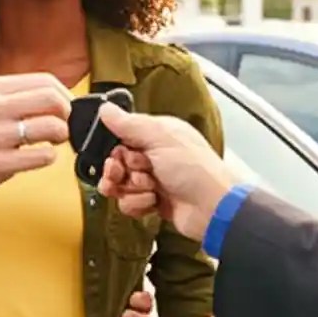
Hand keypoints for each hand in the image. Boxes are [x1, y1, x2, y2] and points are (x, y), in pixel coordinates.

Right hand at [0, 73, 70, 206]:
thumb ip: (11, 97)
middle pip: (51, 99)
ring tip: (53, 142)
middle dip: (67, 113)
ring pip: (51, 127)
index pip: (43, 80)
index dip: (64, 94)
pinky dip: (48, 157)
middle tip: (64, 125)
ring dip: (61, 136)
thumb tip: (53, 97)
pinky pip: (41, 156)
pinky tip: (39, 158)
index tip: (66, 107)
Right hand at [95, 105, 232, 241]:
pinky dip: (138, 204)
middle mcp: (154, 156)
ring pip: (120, 185)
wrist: (212, 208)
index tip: (119, 156)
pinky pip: (129, 203)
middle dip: (119, 172)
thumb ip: (129, 124)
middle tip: (132, 173)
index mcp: (158, 135)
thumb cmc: (194, 168)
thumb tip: (105, 108)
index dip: (116, 150)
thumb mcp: (159, 137)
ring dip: (131, 189)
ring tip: (149, 188)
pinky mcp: (153, 202)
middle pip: (117, 163)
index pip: (121, 138)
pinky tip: (153, 201)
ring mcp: (153, 180)